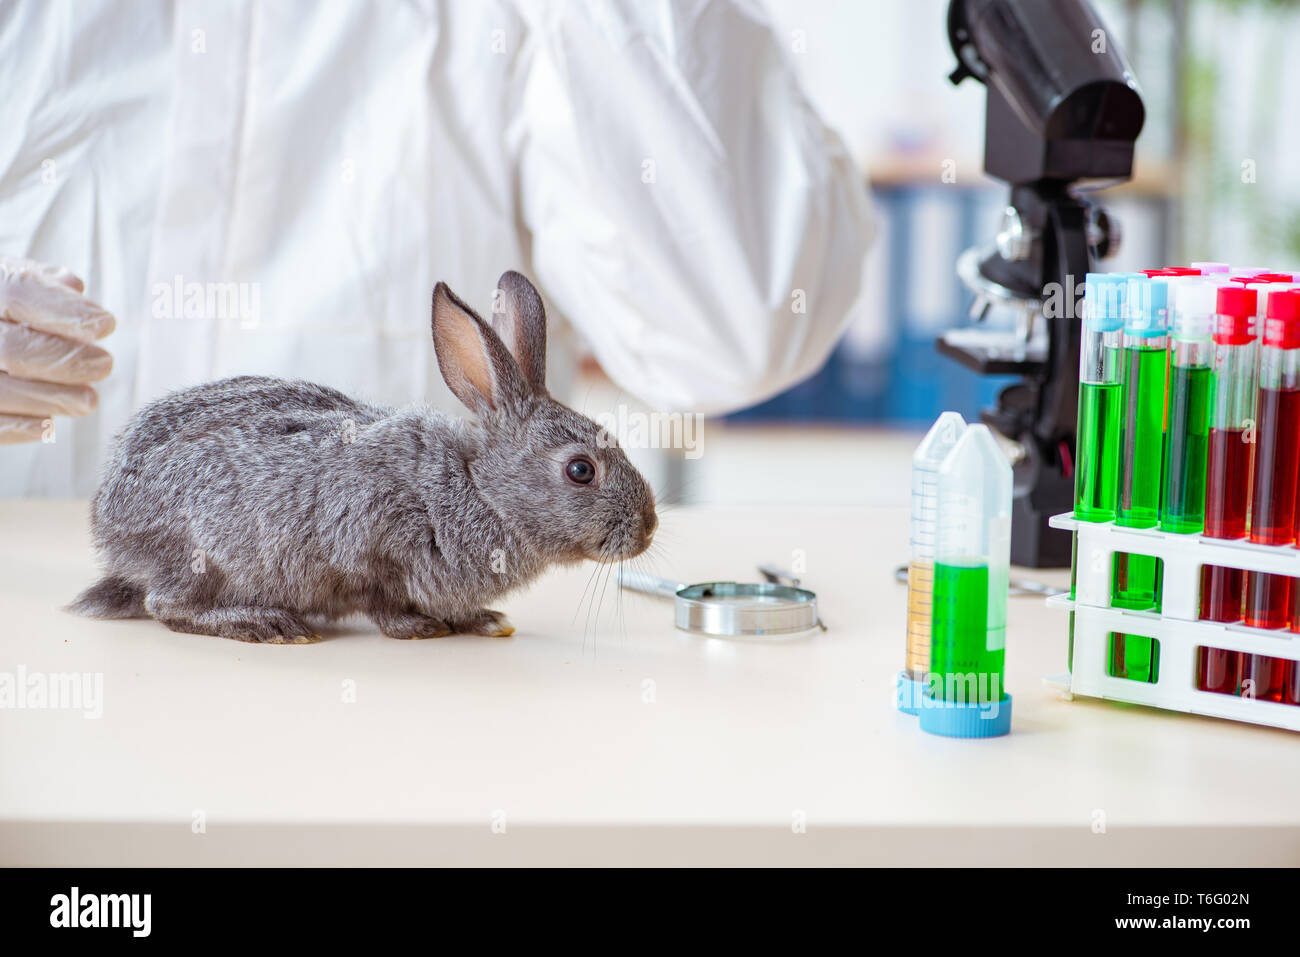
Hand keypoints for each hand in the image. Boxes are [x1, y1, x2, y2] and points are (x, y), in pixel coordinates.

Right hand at [0, 256, 114, 443]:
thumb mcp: (10, 278)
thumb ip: (40, 282)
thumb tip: (73, 287)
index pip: (18, 292)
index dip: (65, 311)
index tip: (106, 325)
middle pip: (12, 348)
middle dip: (65, 360)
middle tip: (104, 365)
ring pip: (0, 390)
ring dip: (51, 398)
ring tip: (87, 400)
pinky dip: (19, 426)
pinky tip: (48, 423)